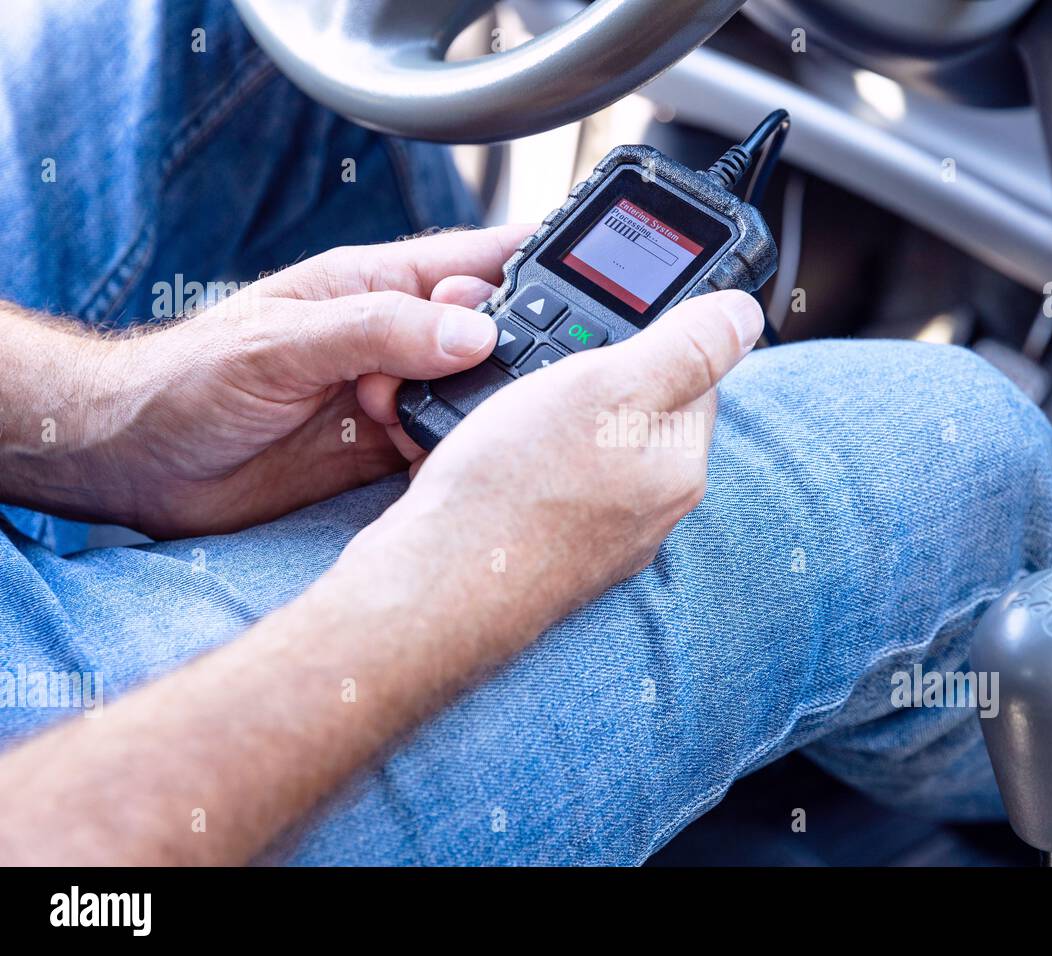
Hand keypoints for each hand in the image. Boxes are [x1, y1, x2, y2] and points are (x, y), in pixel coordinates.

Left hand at [23, 225, 533, 538]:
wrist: (143, 462)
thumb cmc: (193, 377)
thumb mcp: (285, 342)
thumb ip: (380, 333)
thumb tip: (476, 334)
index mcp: (379, 286)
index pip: (478, 265)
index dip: (537, 267)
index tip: (592, 286)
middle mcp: (400, 340)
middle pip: (496, 338)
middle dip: (511, 358)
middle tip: (484, 383)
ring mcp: (399, 396)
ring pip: (479, 400)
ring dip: (472, 416)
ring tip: (409, 425)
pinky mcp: (388, 451)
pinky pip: (447, 450)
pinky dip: (451, 459)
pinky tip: (423, 463)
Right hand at [340, 289, 764, 642]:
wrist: (435, 588)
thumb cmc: (518, 489)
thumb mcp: (611, 387)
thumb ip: (685, 347)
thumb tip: (744, 315)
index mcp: (680, 466)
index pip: (694, 376)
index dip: (650, 336)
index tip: (601, 323)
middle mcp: (650, 509)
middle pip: (634, 410)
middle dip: (589, 377)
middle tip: (537, 365)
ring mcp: (598, 537)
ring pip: (583, 446)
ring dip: (547, 414)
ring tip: (502, 407)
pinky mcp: (548, 553)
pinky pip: (543, 483)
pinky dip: (517, 459)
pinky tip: (485, 456)